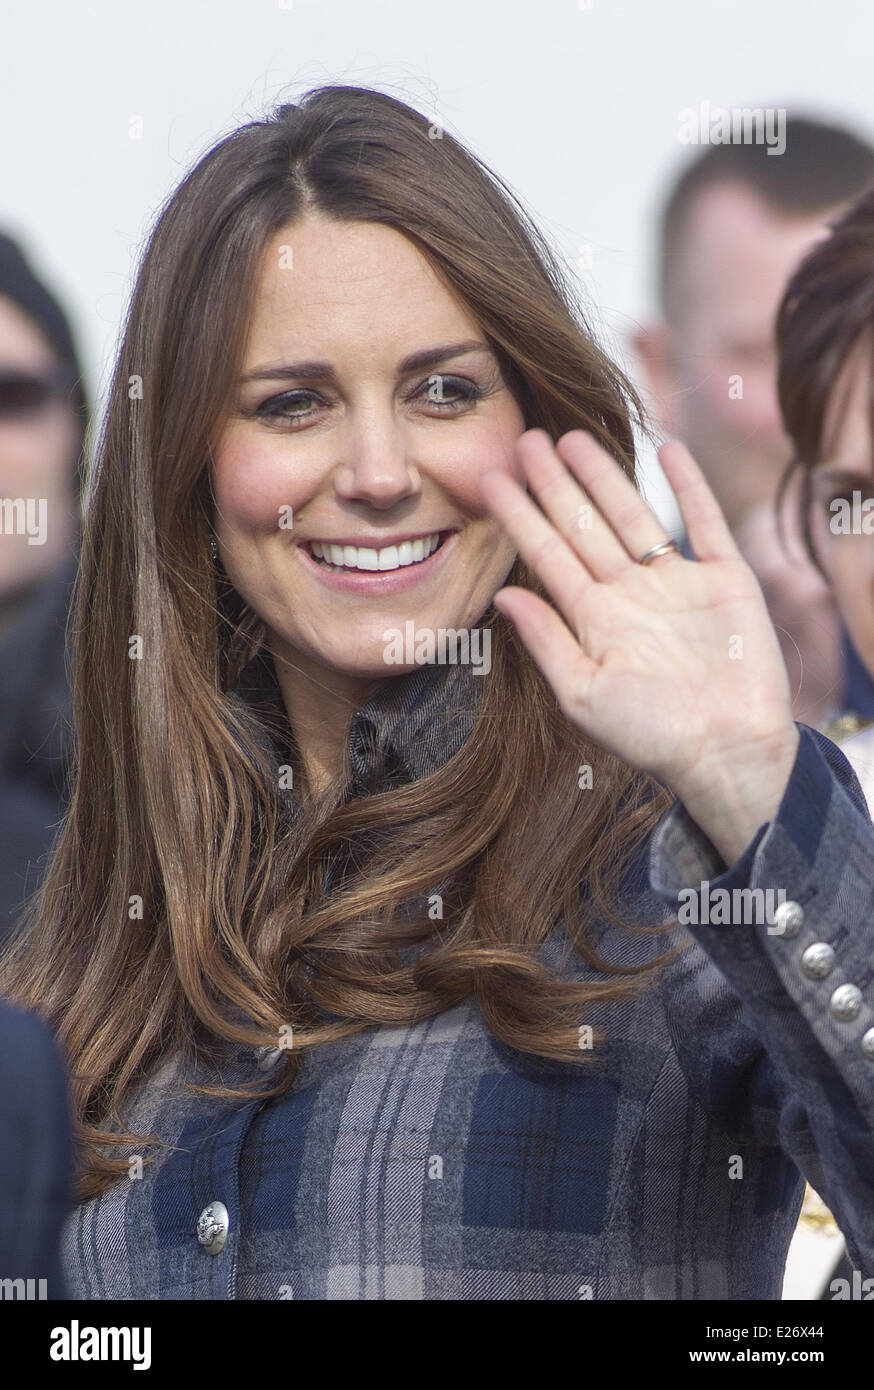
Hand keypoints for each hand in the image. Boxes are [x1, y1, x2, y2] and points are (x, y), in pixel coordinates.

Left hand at [479, 429, 799, 863]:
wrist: (727, 753)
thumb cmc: (651, 736)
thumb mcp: (583, 694)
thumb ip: (546, 640)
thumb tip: (501, 596)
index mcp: (595, 621)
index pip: (549, 556)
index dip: (521, 517)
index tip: (491, 479)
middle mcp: (631, 595)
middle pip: (585, 526)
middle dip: (554, 484)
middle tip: (524, 438)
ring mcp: (677, 584)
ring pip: (634, 516)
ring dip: (606, 476)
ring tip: (573, 437)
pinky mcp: (725, 581)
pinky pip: (705, 522)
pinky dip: (690, 486)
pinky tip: (668, 450)